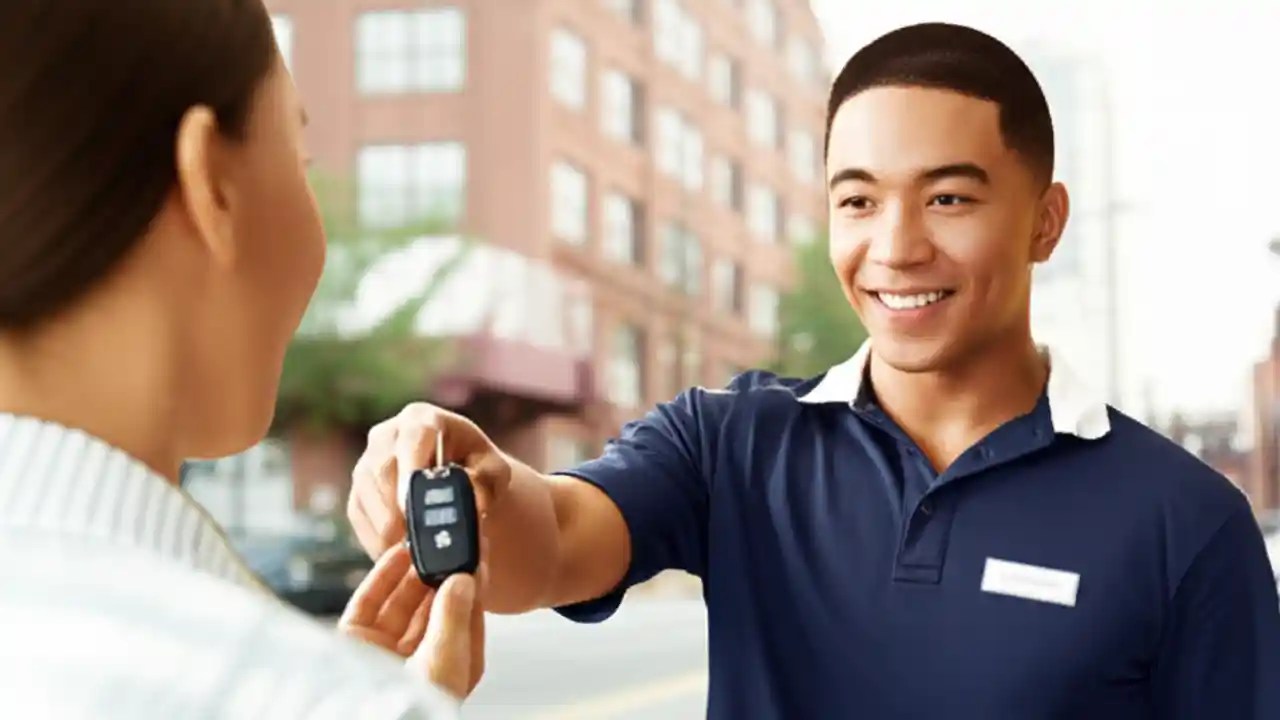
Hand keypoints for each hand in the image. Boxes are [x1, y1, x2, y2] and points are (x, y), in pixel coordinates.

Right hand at [338, 544, 485, 698]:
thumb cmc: (419, 707)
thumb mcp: (447, 658)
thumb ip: (454, 615)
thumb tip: (463, 579)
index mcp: (453, 664)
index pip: (466, 613)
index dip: (470, 580)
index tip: (475, 551)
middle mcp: (420, 655)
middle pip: (432, 603)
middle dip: (439, 570)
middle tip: (447, 538)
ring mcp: (386, 648)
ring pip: (401, 600)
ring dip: (412, 569)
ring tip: (423, 540)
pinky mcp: (356, 642)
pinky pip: (370, 602)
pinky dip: (382, 577)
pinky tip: (397, 554)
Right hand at [348, 402, 510, 560]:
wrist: (459, 480)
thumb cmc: (479, 470)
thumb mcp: (494, 472)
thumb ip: (485, 482)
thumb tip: (468, 496)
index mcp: (422, 420)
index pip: (412, 440)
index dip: (410, 472)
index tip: (411, 506)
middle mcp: (386, 436)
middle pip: (381, 471)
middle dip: (397, 512)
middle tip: (417, 546)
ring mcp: (366, 463)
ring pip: (366, 496)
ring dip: (387, 530)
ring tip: (415, 554)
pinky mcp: (358, 491)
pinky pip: (359, 517)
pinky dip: (377, 540)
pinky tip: (400, 555)